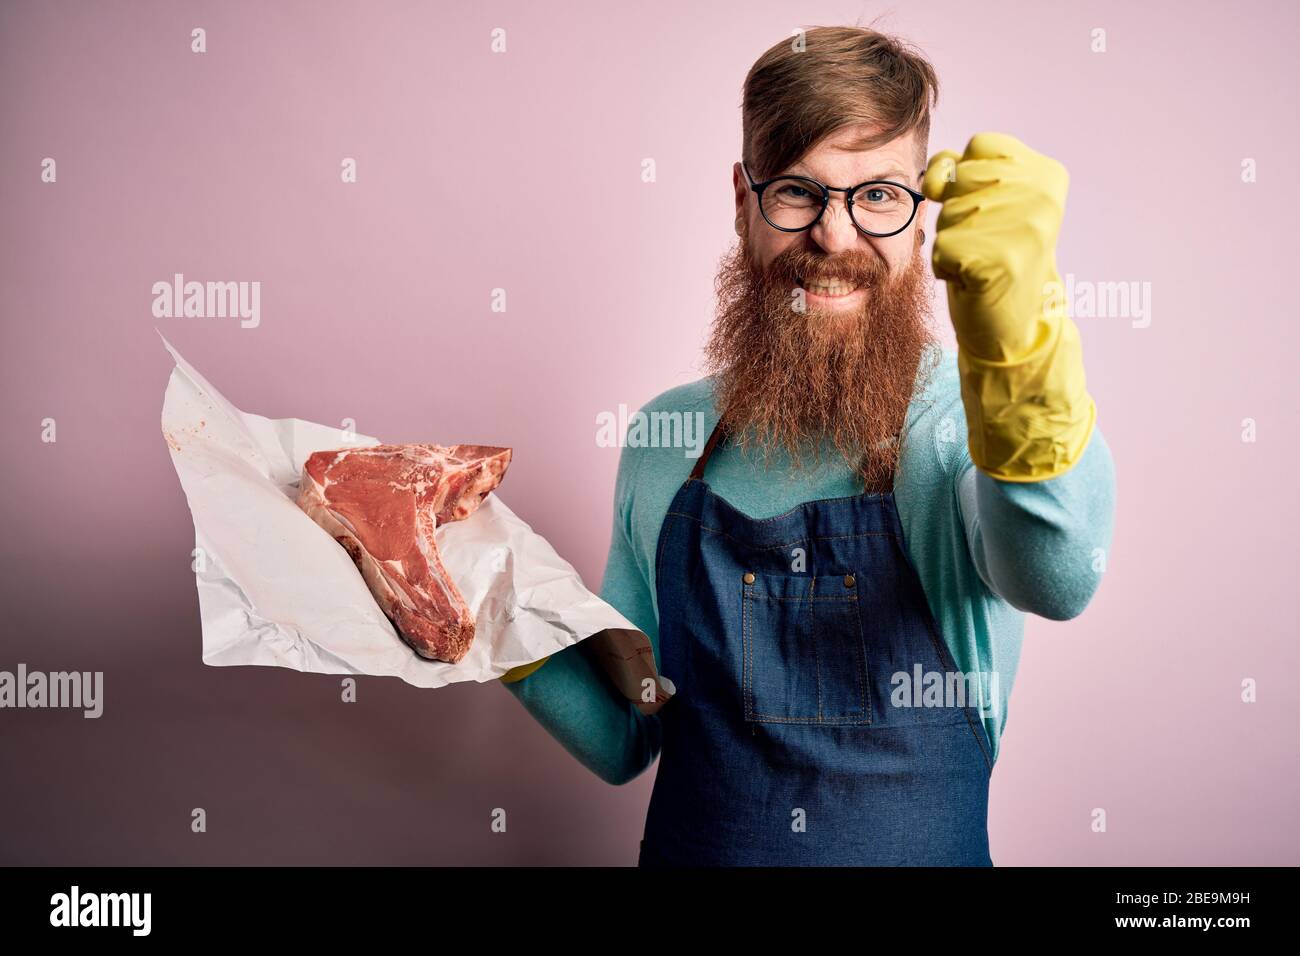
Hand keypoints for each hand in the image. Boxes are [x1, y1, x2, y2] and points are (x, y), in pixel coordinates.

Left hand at [922, 132, 1068, 362]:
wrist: (1016, 324)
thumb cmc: (995, 256)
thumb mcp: (987, 202)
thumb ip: (959, 171)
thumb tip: (936, 176)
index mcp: (1047, 174)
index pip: (981, 143)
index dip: (964, 174)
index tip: (986, 206)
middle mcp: (1042, 196)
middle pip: (958, 179)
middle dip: (957, 212)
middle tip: (986, 240)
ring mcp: (1021, 228)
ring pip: (946, 216)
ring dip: (951, 242)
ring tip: (983, 260)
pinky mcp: (995, 260)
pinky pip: (938, 248)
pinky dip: (945, 268)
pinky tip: (973, 279)